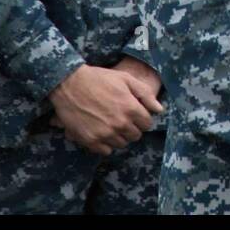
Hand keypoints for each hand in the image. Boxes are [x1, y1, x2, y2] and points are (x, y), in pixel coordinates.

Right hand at [48, 64, 162, 155]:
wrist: (69, 84)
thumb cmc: (99, 78)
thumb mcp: (126, 79)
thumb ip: (145, 94)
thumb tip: (159, 110)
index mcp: (131, 108)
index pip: (147, 124)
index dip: (142, 119)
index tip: (134, 114)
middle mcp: (120, 124)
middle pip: (135, 136)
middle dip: (132, 128)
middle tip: (122, 119)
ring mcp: (105, 134)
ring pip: (122, 144)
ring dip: (119, 136)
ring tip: (111, 124)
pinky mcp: (90, 140)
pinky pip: (106, 151)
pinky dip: (105, 144)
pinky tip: (101, 131)